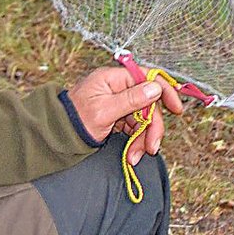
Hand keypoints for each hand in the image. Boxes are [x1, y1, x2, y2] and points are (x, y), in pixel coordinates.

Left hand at [67, 64, 186, 165]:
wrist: (56, 136)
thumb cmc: (75, 119)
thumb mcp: (104, 111)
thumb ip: (131, 99)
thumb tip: (155, 88)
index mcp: (114, 79)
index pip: (148, 77)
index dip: (164, 91)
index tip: (177, 110)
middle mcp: (118, 88)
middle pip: (148, 103)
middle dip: (152, 127)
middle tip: (152, 147)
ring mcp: (118, 102)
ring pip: (143, 118)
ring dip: (143, 138)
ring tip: (135, 157)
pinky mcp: (117, 116)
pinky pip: (135, 127)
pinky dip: (136, 141)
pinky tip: (131, 155)